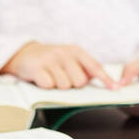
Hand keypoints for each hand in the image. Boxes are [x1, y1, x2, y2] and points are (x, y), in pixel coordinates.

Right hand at [0, 42, 117, 89]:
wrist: (23, 53)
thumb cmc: (51, 59)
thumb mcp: (69, 58)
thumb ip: (85, 67)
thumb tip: (106, 80)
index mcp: (76, 51)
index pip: (94, 66)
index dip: (105, 79)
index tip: (115, 88)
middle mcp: (64, 53)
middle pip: (79, 81)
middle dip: (73, 84)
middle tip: (63, 77)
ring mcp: (50, 59)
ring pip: (65, 85)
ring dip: (58, 86)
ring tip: (51, 77)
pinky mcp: (37, 68)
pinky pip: (49, 85)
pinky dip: (46, 86)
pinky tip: (42, 78)